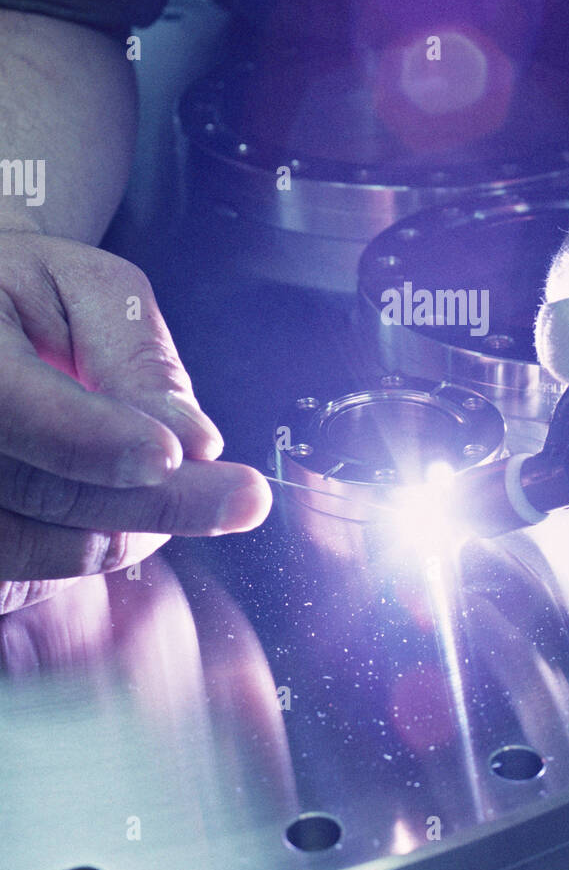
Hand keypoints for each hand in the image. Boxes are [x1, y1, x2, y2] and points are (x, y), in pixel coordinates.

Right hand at [0, 232, 271, 610]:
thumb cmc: (25, 294)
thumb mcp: (83, 290)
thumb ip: (134, 358)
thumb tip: (196, 443)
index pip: (11, 405)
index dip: (93, 439)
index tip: (174, 454)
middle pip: (41, 491)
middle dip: (155, 502)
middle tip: (245, 500)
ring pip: (39, 547)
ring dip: (130, 529)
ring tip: (187, 490)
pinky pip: (25, 579)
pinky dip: (89, 547)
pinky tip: (125, 510)